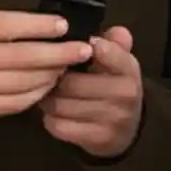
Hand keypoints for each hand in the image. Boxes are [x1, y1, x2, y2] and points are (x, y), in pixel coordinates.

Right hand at [0, 8, 92, 120]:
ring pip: (22, 83)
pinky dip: (37, 94)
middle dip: (57, 54)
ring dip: (51, 75)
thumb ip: (5, 22)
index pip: (9, 27)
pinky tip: (49, 84)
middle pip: (21, 58)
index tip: (65, 27)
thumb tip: (52, 26)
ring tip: (67, 67)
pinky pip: (15, 103)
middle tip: (82, 51)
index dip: (40, 27)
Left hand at [39, 26, 143, 157]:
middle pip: (73, 83)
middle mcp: (124, 94)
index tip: (71, 46)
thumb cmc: (115, 86)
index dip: (87, 49)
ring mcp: (112, 119)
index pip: (109, 54)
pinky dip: (50, 119)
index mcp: (128, 69)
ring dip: (48, 99)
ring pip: (63, 106)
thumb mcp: (119, 62)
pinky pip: (60, 127)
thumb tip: (117, 31)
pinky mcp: (97, 139)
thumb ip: (115, 43)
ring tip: (44, 91)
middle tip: (42, 73)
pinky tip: (51, 112)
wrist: (128, 130)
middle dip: (54, 79)